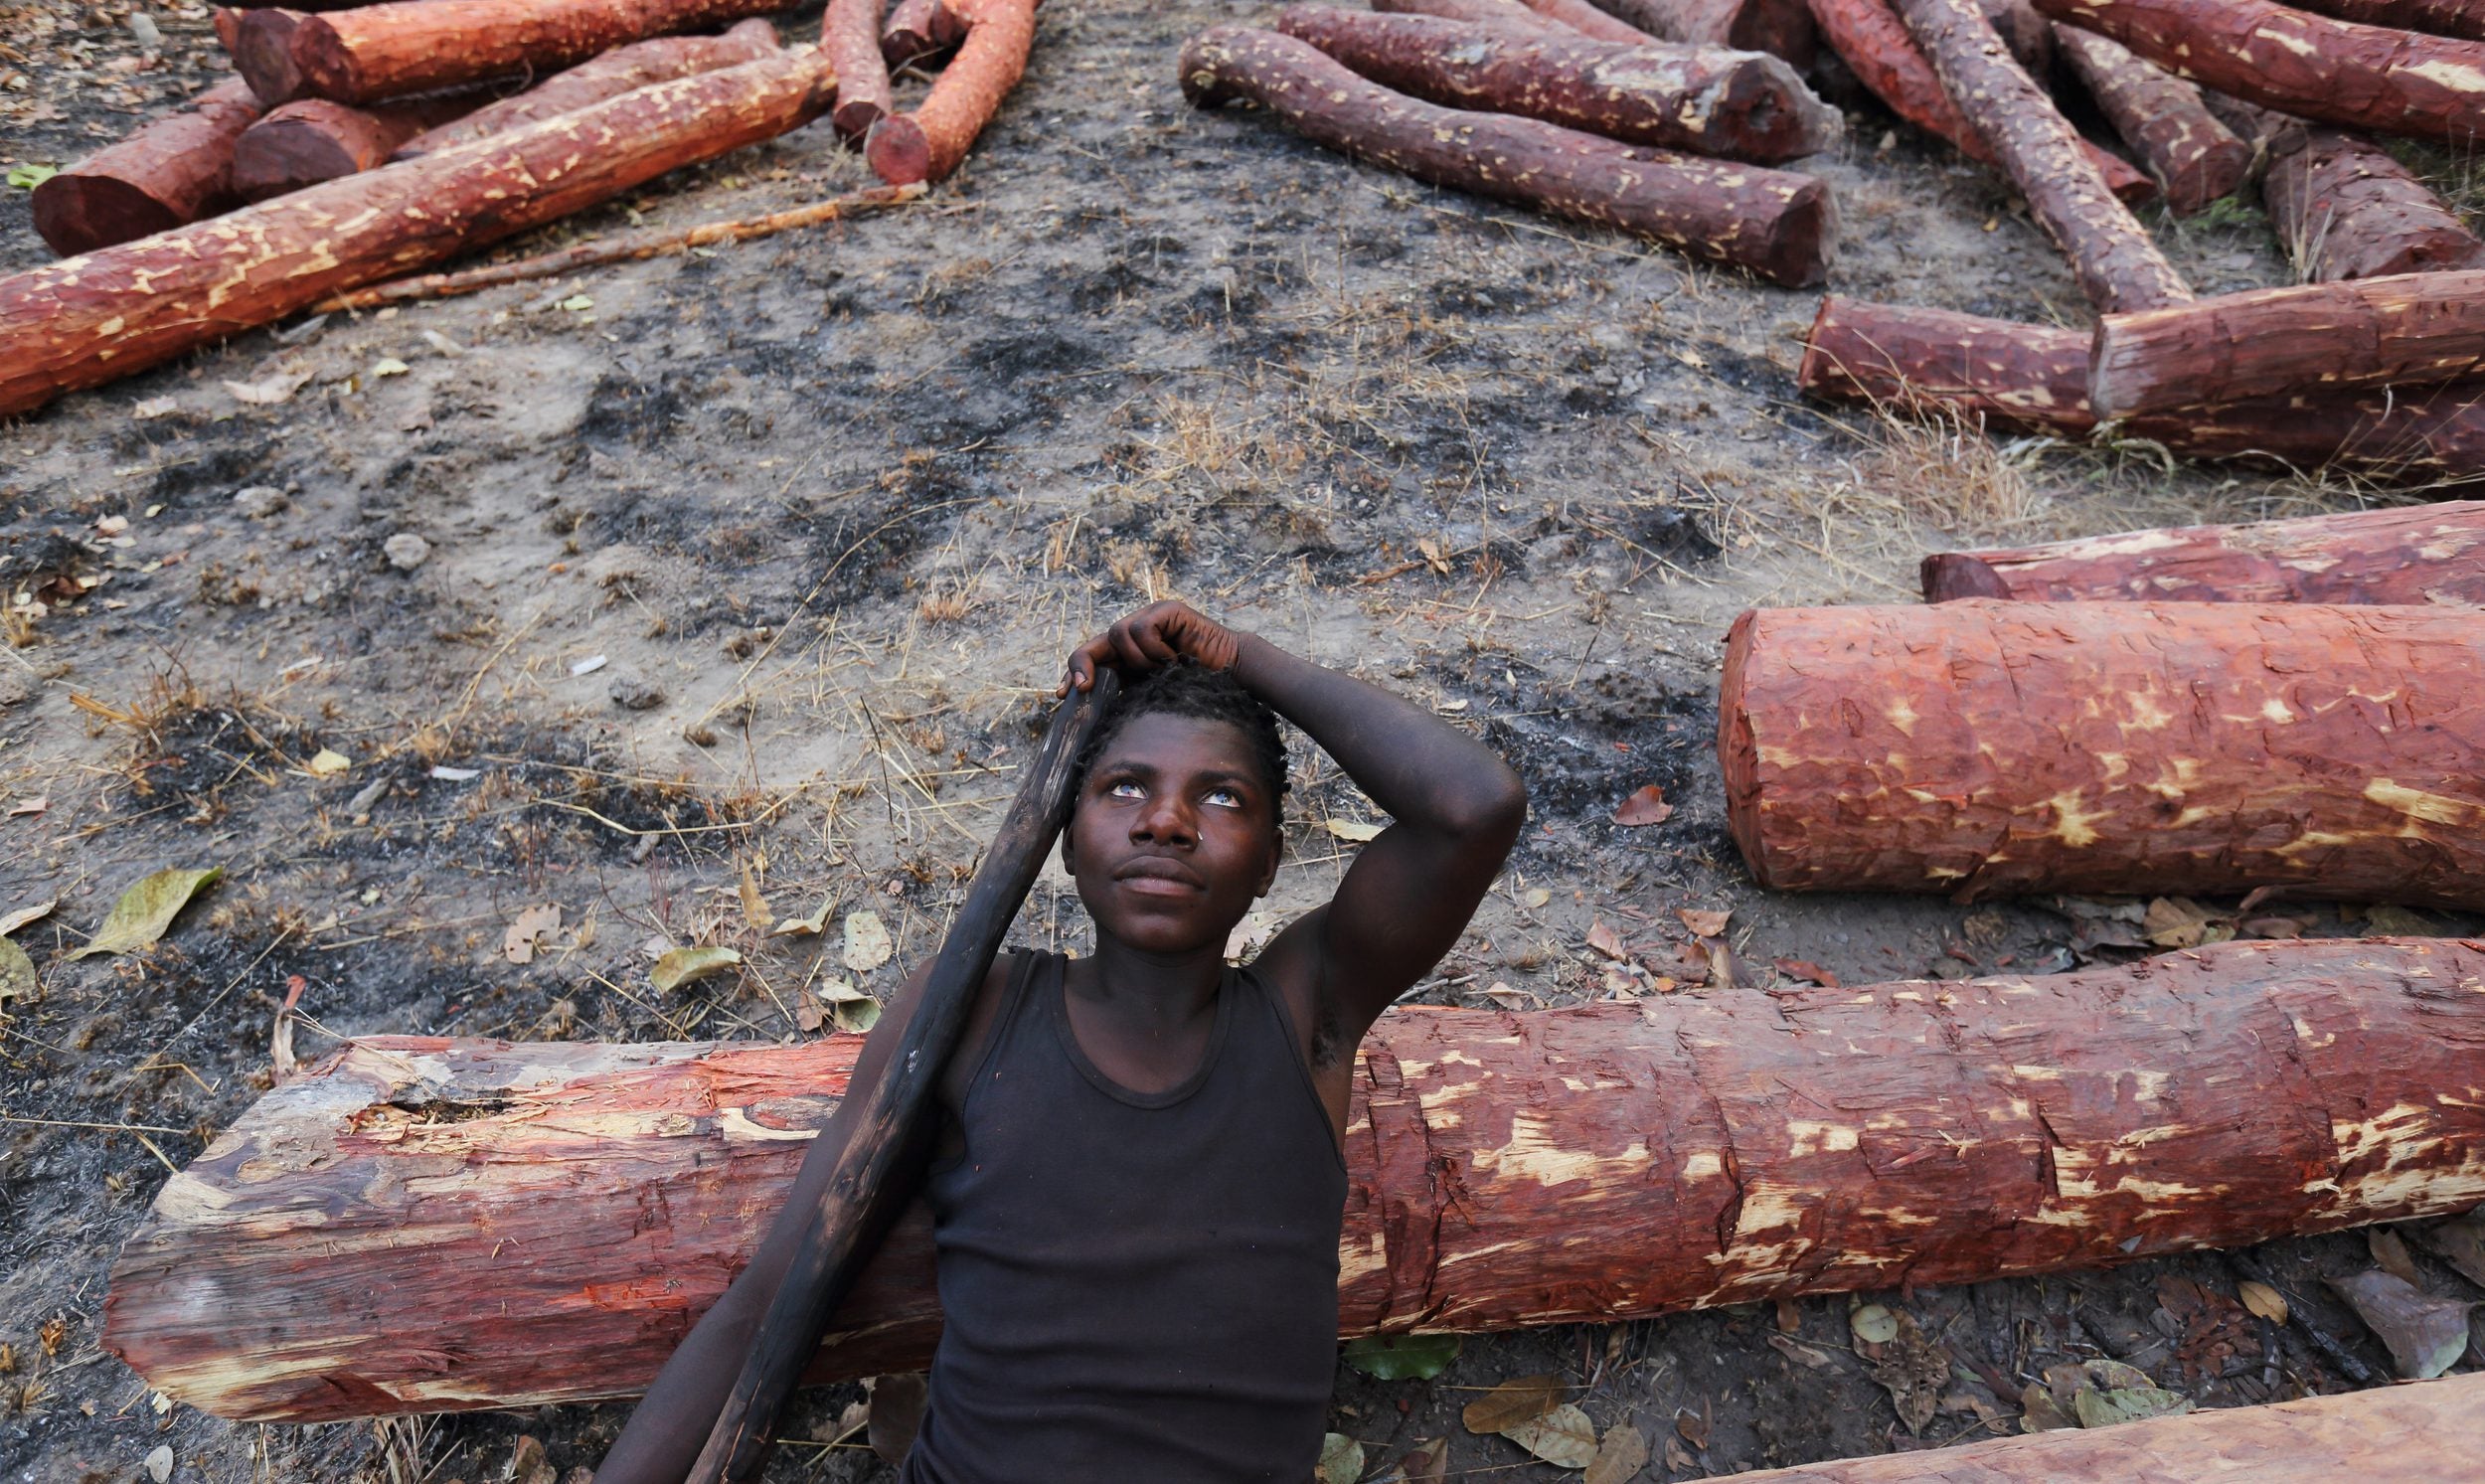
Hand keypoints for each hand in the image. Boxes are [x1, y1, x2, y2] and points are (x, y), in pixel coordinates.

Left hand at [1061, 601, 1244, 692]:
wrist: (1232, 672)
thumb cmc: (1195, 686)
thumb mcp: (1152, 692)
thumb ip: (1126, 691)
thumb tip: (1092, 706)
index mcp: (1129, 654)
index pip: (1093, 659)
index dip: (1075, 673)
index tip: (1062, 696)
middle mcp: (1135, 633)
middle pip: (1094, 642)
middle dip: (1082, 664)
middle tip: (1083, 688)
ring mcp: (1150, 617)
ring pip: (1119, 633)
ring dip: (1138, 660)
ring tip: (1162, 669)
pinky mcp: (1167, 609)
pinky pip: (1143, 628)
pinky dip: (1154, 649)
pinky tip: (1173, 657)